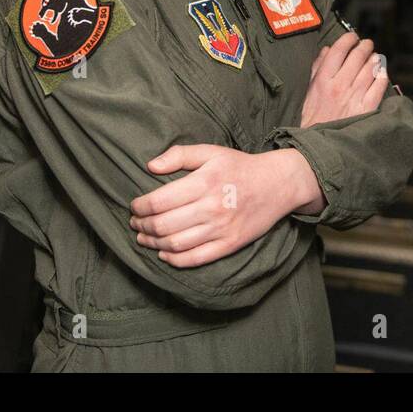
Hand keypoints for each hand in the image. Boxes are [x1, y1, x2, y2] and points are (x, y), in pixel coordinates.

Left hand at [130, 145, 320, 266]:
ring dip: (153, 244)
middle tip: (135, 223)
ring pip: (176, 244)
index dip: (140, 207)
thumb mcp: (211, 151)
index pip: (159, 202)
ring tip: (144, 238)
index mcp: (204, 183)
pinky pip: (195, 258)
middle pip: (163, 225)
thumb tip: (150, 166)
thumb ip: (179, 155)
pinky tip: (163, 254)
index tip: (134, 207)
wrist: (278, 184)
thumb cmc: (240, 166)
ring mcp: (221, 229)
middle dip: (142, 226)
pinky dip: (174, 259)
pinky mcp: (230, 245)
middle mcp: (211, 208)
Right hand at [300, 31, 387, 127]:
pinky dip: (382, 76)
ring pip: (370, 69)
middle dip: (364, 46)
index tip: (352, 36)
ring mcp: (354, 97)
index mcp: (323, 80)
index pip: (339, 50)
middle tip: (367, 44)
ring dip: (374, 59)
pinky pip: (379, 86)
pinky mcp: (366, 109)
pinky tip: (381, 73)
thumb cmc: (312, 118)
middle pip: (357, 56)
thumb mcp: (308, 90)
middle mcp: (339, 86)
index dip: (348, 39)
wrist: (319, 144)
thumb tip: (326, 50)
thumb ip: (317, 68)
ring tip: (374, 57)